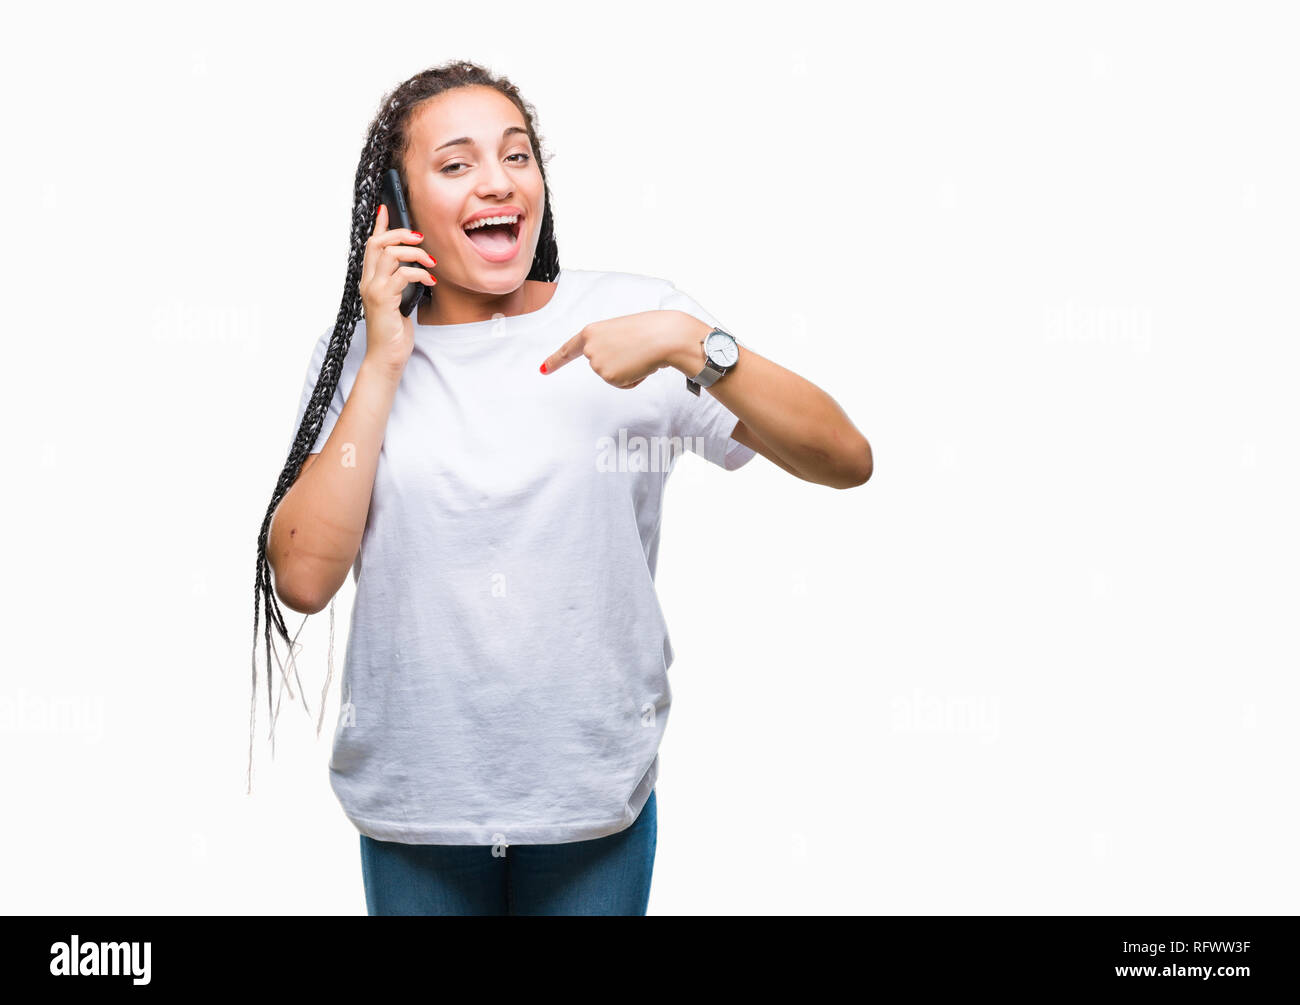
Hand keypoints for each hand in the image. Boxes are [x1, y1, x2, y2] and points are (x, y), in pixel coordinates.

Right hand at [358, 203, 437, 374]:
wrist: (386, 356)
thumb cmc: (394, 331)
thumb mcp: (399, 301)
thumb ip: (401, 283)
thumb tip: (417, 268)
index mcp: (371, 279)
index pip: (372, 245)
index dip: (379, 225)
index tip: (385, 209)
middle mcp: (368, 281)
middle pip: (378, 242)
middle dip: (400, 233)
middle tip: (420, 237)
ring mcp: (374, 289)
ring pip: (390, 254)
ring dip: (415, 253)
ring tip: (431, 263)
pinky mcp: (383, 299)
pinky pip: (402, 274)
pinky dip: (420, 273)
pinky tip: (431, 280)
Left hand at [539, 309, 707, 387]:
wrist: (663, 336)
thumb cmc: (648, 329)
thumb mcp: (621, 332)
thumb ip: (609, 345)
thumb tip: (614, 367)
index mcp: (591, 332)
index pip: (569, 349)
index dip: (555, 360)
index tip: (542, 369)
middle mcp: (589, 349)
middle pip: (600, 365)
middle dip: (618, 362)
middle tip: (634, 348)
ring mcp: (597, 364)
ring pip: (612, 376)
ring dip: (628, 370)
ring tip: (639, 355)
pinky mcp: (609, 377)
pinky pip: (622, 384)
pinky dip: (634, 378)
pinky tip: (640, 365)